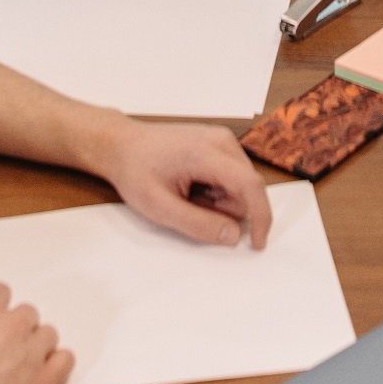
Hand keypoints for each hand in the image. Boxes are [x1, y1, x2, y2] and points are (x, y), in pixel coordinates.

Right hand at [0, 283, 71, 383]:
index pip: (1, 291)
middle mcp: (11, 327)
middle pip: (28, 313)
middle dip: (16, 328)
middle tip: (3, 348)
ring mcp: (31, 353)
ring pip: (48, 335)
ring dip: (36, 346)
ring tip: (21, 364)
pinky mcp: (44, 382)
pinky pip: (65, 361)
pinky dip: (57, 365)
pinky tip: (45, 373)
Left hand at [94, 117, 273, 247]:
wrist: (122, 144)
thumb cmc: (136, 170)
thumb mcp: (159, 207)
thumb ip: (198, 224)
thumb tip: (234, 236)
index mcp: (207, 152)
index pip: (251, 185)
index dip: (261, 217)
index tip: (257, 244)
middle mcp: (222, 141)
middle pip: (245, 189)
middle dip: (223, 209)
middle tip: (188, 205)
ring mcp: (222, 139)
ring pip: (240, 185)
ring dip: (218, 200)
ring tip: (186, 193)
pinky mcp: (220, 143)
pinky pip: (232, 177)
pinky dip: (215, 190)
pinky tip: (191, 185)